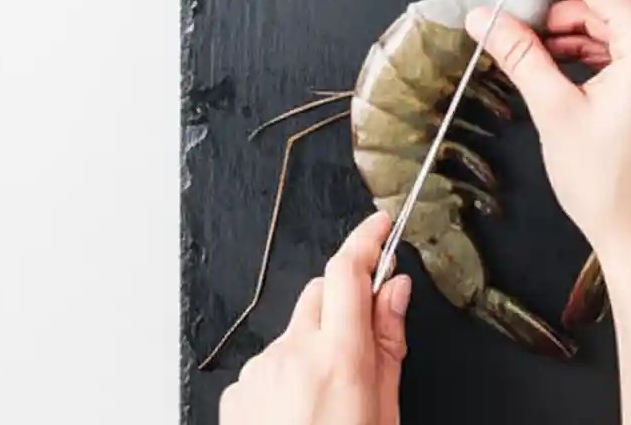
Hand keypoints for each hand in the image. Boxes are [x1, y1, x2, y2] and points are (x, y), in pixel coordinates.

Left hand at [220, 212, 411, 424]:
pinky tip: (301, 411)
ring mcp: (259, 372)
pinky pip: (269, 362)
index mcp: (338, 357)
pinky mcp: (237, 392)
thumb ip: (387, 343)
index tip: (380, 223)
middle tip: (366, 336)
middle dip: (345, 299)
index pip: (348, 271)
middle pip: (320, 292)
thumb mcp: (385, 410)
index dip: (366, 238)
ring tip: (331, 397)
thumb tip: (394, 291)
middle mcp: (292, 355)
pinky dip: (288, 373)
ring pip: (295, 330)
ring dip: (316, 342)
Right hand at [465, 0, 630, 259]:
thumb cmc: (616, 191)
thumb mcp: (556, 112)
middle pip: (605, 1)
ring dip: (569, 32)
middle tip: (503, 21)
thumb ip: (520, 54)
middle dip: (552, 9)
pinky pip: (629, 51)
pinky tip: (555, 66)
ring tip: (522, 50)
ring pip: (615, 26)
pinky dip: (591, 53)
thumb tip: (486, 19)